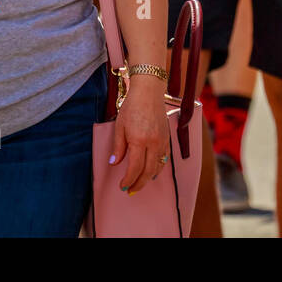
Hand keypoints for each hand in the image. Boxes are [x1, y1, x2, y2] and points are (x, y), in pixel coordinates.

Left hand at [109, 76, 168, 193]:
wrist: (149, 91)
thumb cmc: (132, 106)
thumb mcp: (120, 126)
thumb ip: (118, 147)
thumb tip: (115, 163)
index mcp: (139, 140)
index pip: (135, 168)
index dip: (128, 180)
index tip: (122, 186)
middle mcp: (153, 142)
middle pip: (148, 171)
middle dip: (139, 183)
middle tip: (130, 191)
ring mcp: (162, 140)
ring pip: (158, 166)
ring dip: (149, 178)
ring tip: (140, 183)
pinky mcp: (167, 137)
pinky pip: (165, 157)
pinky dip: (159, 167)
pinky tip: (153, 171)